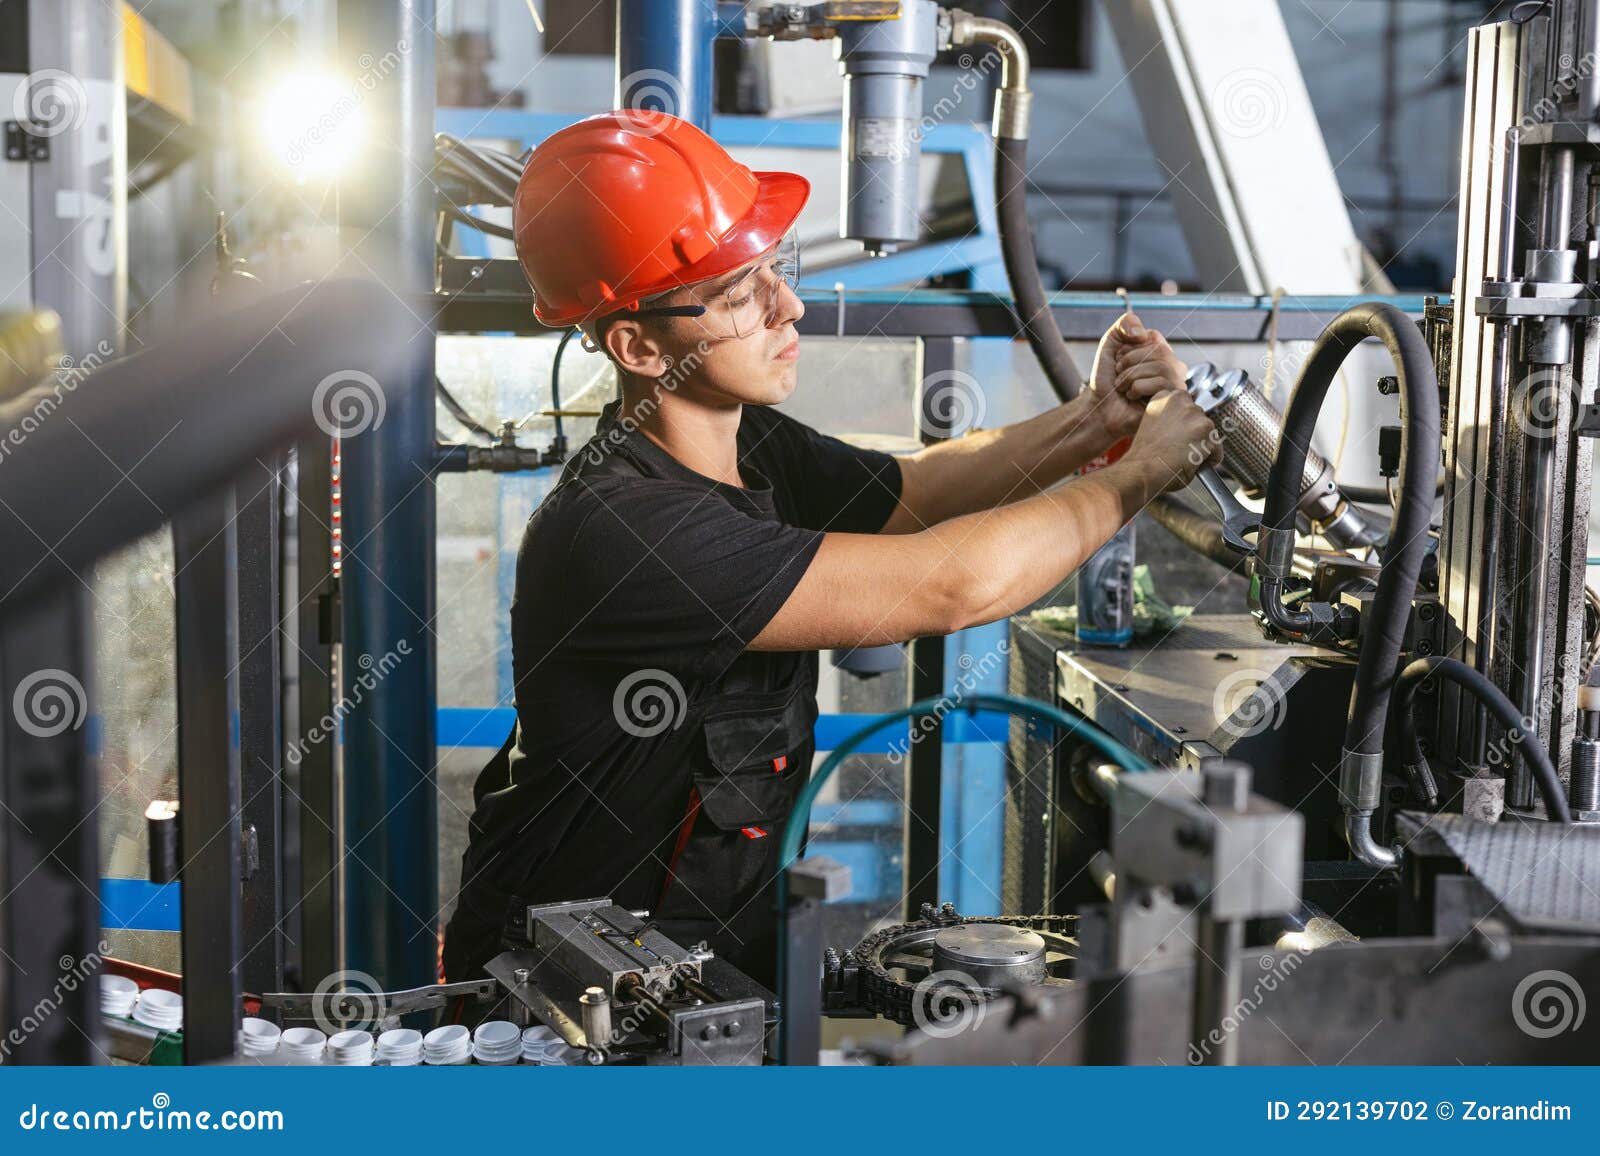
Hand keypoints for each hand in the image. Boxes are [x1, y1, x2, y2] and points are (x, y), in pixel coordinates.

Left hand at [1086, 313, 1186, 439]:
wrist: (1100, 409)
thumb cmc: (1107, 380)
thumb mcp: (1111, 343)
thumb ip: (1126, 323)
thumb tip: (1144, 333)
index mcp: (1161, 351)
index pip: (1152, 336)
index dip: (1128, 348)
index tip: (1119, 360)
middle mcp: (1173, 366)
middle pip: (1159, 351)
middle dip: (1129, 362)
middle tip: (1119, 375)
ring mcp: (1175, 384)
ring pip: (1161, 367)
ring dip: (1130, 377)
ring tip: (1123, 387)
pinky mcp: (1173, 402)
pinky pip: (1161, 384)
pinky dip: (1137, 389)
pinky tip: (1132, 398)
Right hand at [1122, 390, 1220, 492]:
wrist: (1141, 471)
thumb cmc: (1143, 456)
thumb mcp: (1152, 426)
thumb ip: (1170, 419)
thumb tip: (1185, 428)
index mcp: (1164, 397)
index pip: (1186, 407)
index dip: (1182, 425)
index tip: (1176, 436)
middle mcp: (1181, 400)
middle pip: (1199, 418)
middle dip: (1194, 434)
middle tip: (1180, 449)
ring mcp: (1195, 414)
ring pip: (1209, 433)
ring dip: (1201, 446)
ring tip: (1184, 457)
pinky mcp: (1206, 431)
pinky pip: (1216, 449)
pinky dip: (1209, 459)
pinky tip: (1193, 463)